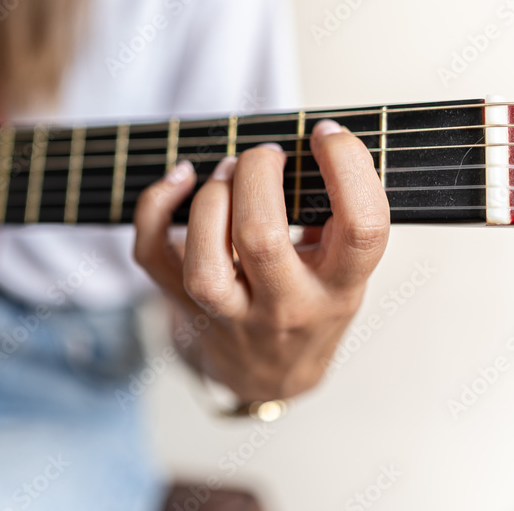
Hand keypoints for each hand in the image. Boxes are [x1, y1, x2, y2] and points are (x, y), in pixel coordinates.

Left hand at [134, 119, 389, 401]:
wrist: (269, 378)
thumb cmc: (310, 306)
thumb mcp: (344, 272)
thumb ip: (334, 220)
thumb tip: (309, 146)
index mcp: (339, 288)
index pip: (361, 229)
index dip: (348, 168)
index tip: (328, 135)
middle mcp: (285, 306)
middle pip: (261, 239)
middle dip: (257, 176)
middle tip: (266, 156)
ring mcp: (230, 313)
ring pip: (203, 262)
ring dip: (210, 199)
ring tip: (227, 171)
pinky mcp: (184, 305)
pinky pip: (153, 255)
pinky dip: (155, 208)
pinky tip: (179, 179)